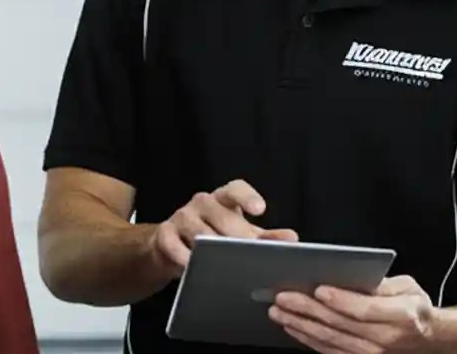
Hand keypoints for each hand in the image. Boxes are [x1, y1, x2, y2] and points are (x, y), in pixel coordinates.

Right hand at [150, 179, 297, 274]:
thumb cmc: (212, 236)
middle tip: (249, 251)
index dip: (247, 197)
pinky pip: (174, 245)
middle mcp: (202, 203)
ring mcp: (181, 217)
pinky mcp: (164, 235)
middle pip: (220, 214)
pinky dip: (184, 257)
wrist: (170, 248)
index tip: (260, 210)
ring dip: (211, 245)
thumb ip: (265, 237)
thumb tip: (292, 239)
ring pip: (198, 229)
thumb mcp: (239, 235)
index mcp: (223, 199)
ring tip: (223, 261)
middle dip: (236, 234)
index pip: (235, 189)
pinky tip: (193, 267)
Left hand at [270, 276, 438, 353]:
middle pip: (339, 325)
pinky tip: (293, 327)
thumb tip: (350, 276)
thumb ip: (380, 284)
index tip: (318, 289)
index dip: (340, 300)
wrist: (427, 341)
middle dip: (307, 310)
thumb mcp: (408, 288)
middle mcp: (384, 340)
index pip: (364, 310)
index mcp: (400, 316)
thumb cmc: (415, 310)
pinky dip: (308, 339)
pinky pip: (328, 351)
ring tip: (279, 311)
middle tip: (284, 297)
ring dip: (300, 325)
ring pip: (329, 340)